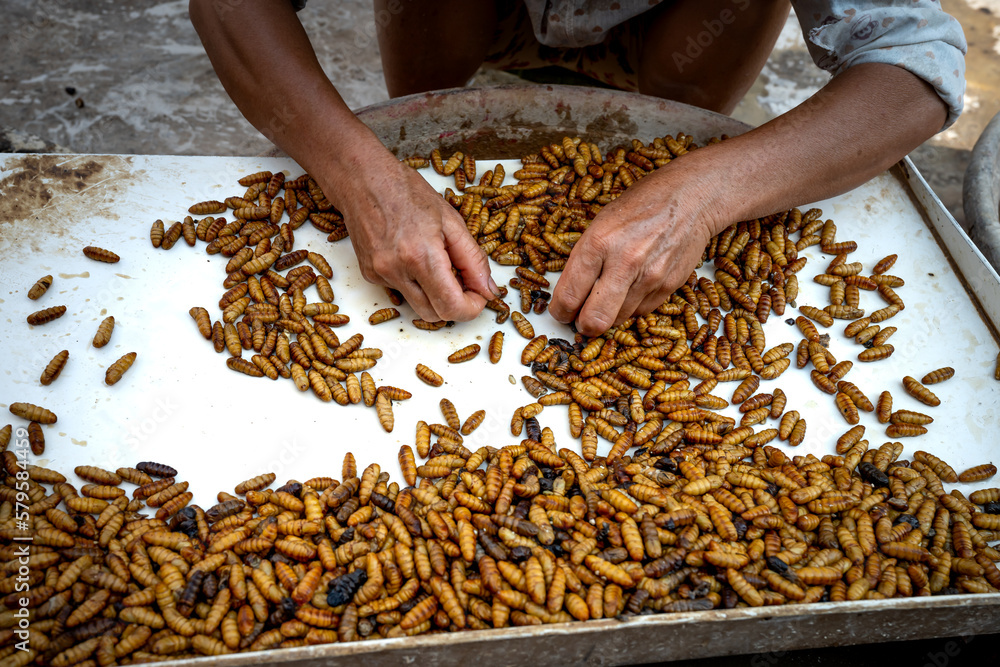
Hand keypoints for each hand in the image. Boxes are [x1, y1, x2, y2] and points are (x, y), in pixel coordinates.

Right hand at [325, 150, 497, 322]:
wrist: (362, 179)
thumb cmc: (406, 191)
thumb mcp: (451, 220)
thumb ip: (473, 259)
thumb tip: (488, 289)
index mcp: (421, 255)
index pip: (451, 307)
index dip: (472, 308)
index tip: (480, 295)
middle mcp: (397, 270)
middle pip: (435, 315)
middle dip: (455, 305)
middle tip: (465, 282)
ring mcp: (380, 275)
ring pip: (418, 307)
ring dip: (435, 296)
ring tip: (438, 265)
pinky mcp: (370, 275)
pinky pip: (401, 292)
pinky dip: (415, 283)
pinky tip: (413, 256)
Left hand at [549, 166, 716, 335]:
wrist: (690, 198)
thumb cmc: (640, 207)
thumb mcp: (600, 223)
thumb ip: (584, 259)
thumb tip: (569, 295)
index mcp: (599, 242)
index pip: (569, 295)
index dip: (560, 311)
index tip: (561, 312)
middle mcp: (624, 261)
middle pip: (595, 320)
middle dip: (583, 325)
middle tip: (580, 319)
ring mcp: (650, 276)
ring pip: (618, 320)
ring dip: (609, 315)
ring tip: (609, 296)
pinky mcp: (669, 285)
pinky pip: (641, 311)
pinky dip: (632, 306)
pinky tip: (633, 286)